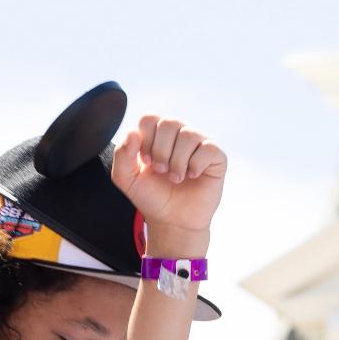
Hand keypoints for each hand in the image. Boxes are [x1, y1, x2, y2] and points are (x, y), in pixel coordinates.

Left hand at [111, 113, 225, 240]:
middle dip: (161, 151)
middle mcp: (179, 135)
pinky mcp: (216, 157)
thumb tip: (133, 133)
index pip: (149, 119)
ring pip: (188, 134)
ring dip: (177, 161)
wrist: (172, 221)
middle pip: (168, 123)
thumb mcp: (127, 179)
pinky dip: (196, 165)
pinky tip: (192, 176)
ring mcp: (198, 144)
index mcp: (157, 136)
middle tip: (161, 170)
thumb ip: (122, 155)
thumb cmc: (151, 197)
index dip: (145, 140)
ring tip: (176, 178)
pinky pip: (208, 148)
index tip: (146, 162)